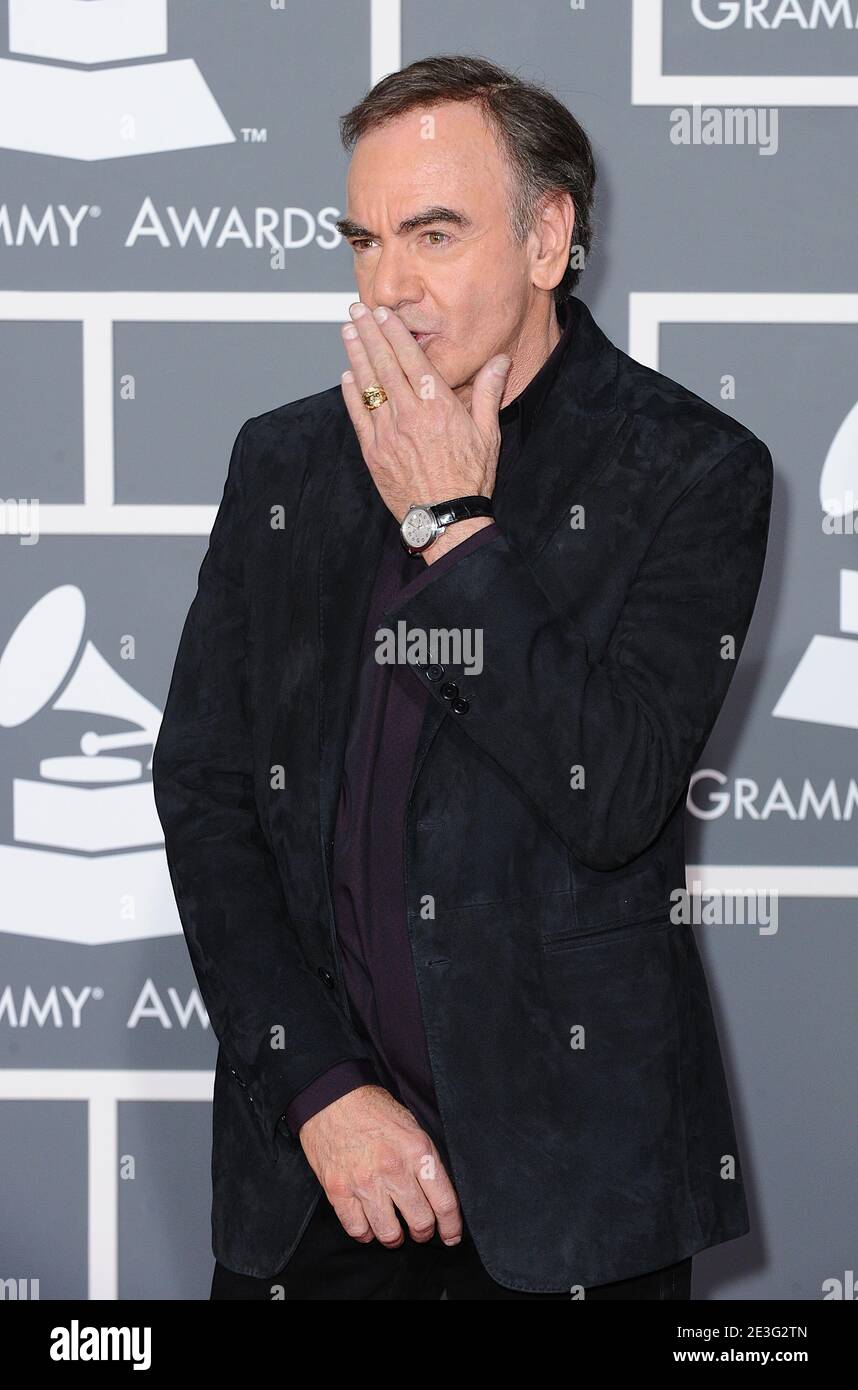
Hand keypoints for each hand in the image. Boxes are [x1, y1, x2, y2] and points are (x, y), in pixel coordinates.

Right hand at [297, 1083, 462, 1247]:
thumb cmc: (372, 1110)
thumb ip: (424, 1159)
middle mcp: (393, 1169)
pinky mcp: (338, 1190)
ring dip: (394, 1237)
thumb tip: (437, 1194)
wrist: (330, 1097)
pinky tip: (368, 1224)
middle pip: (420, 1222)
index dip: (451, 1226)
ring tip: (393, 1231)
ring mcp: (364, 1182)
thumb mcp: (411, 1126)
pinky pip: (357, 1229)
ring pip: (389, 1233)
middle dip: (423, 1233)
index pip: (444, 1202)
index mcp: (417, 1150)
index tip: (450, 1236)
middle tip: (420, 1231)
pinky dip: (365, 1233)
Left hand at [340, 302, 511, 526]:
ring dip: (355, 355)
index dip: (394, 332)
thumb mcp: (487, 433)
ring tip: (348, 332)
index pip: (411, 358)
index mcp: (438, 406)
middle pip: (384, 364)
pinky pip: (358, 415)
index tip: (383, 314)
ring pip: (367, 385)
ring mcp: (388, 433)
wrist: (446, 519)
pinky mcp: (373, 452)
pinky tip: (347, 376)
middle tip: (357, 310)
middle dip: (369, 333)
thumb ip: (488, 392)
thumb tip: (500, 361)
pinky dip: (351, 393)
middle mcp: (410, 414)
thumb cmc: (468, 479)